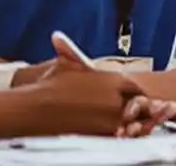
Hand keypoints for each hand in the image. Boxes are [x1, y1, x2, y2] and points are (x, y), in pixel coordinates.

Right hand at [31, 35, 175, 135]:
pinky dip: (122, 137)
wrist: (36, 109)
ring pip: (133, 124)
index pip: (137, 88)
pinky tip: (118, 135)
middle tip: (139, 115)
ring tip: (132, 127)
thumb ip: (73, 53)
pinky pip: (121, 138)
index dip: (135, 94)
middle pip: (140, 107)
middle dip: (140, 110)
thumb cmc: (49, 86)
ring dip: (134, 125)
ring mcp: (111, 119)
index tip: (133, 98)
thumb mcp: (66, 64)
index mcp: (112, 80)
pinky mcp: (102, 136)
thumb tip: (58, 38)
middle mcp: (116, 99)